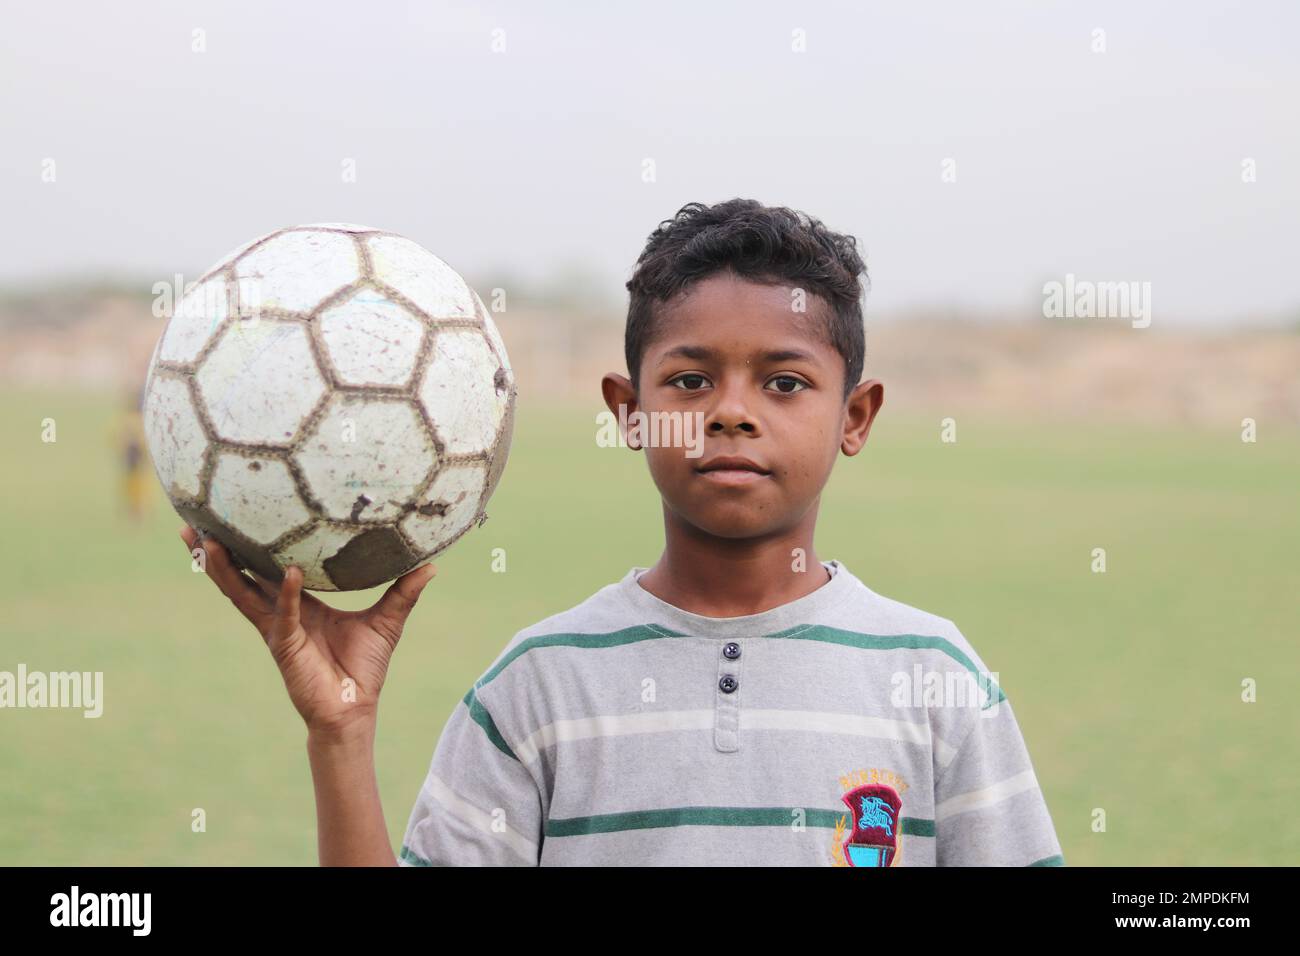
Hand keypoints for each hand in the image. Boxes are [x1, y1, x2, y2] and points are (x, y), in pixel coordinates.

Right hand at [180, 526, 435, 737]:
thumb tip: (431, 564)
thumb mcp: (388, 619)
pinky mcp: (286, 647)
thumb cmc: (365, 668)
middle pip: (240, 576)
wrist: (356, 709)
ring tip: (207, 542)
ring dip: (225, 569)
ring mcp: (278, 629)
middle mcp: (281, 613)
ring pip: (243, 593)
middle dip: (216, 552)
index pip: (266, 568)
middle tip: (193, 523)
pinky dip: (287, 595)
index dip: (248, 547)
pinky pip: (285, 615)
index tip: (232, 518)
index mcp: (299, 604)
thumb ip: (404, 591)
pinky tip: (289, 573)